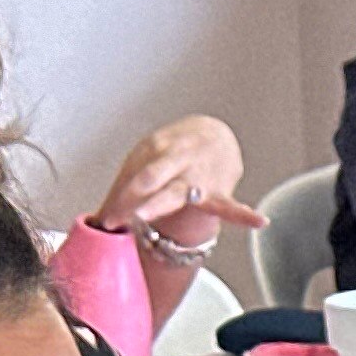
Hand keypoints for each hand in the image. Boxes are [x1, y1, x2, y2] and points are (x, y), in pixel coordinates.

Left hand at [95, 113, 259, 256]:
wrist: (217, 134)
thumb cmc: (178, 150)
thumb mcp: (150, 158)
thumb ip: (127, 185)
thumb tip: (98, 217)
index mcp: (154, 150)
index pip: (129, 177)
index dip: (113, 198)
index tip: (100, 221)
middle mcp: (175, 159)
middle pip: (146, 180)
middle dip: (125, 200)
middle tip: (110, 221)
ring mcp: (197, 175)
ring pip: (175, 192)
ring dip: (157, 204)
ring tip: (142, 216)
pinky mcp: (217, 191)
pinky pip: (229, 205)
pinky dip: (244, 215)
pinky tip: (257, 222)